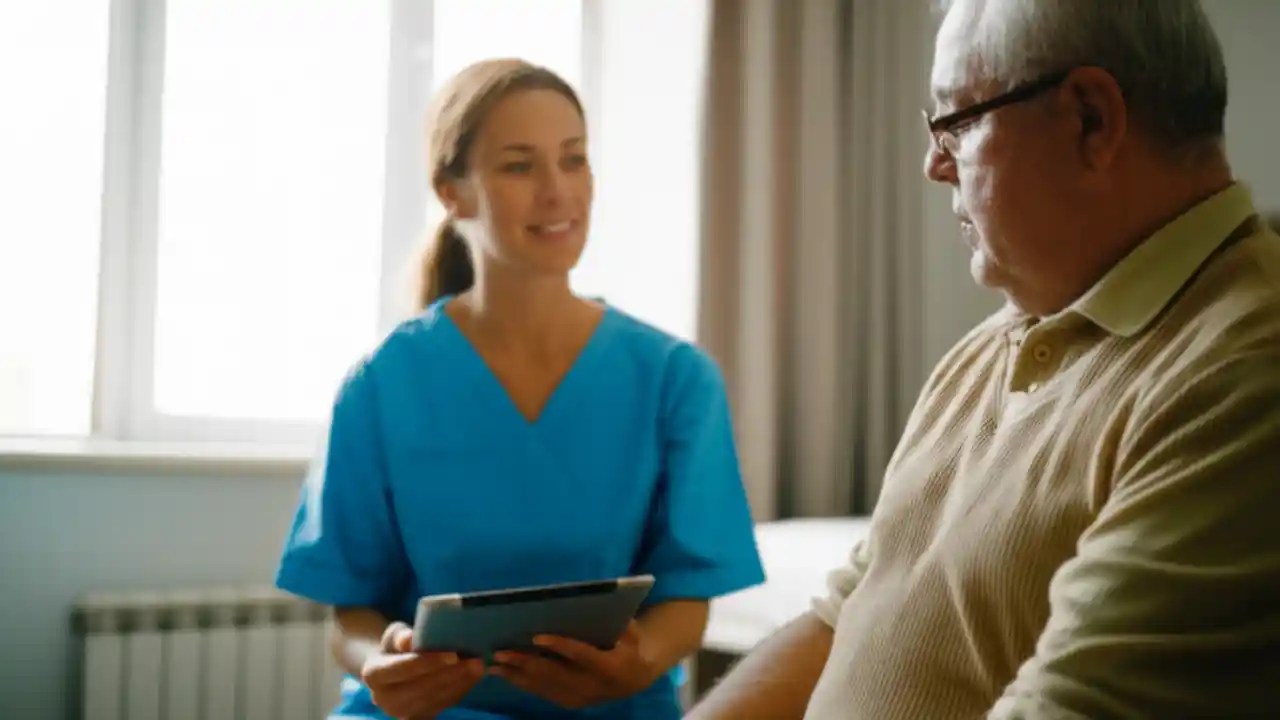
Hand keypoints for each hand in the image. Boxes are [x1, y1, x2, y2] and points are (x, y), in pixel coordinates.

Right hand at [361, 621, 485, 719]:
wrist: (394, 668)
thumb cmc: (397, 646)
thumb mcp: (396, 634)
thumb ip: (402, 635)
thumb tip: (409, 639)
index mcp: (373, 675)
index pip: (401, 669)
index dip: (427, 662)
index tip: (452, 654)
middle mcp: (384, 700)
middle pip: (421, 688)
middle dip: (450, 674)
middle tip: (474, 660)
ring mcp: (402, 712)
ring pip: (435, 699)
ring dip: (460, 683)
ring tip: (478, 666)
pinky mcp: (419, 717)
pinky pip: (443, 705)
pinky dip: (460, 690)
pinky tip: (474, 676)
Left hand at [489, 621, 660, 709]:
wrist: (633, 679)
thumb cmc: (629, 646)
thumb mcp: (631, 631)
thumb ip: (619, 621)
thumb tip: (599, 601)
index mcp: (610, 667)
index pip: (582, 655)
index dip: (560, 646)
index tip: (536, 637)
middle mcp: (591, 686)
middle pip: (554, 673)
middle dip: (525, 662)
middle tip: (501, 651)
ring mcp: (578, 698)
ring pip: (543, 686)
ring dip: (516, 674)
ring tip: (493, 662)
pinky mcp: (567, 702)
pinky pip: (540, 692)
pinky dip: (520, 681)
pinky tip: (503, 672)